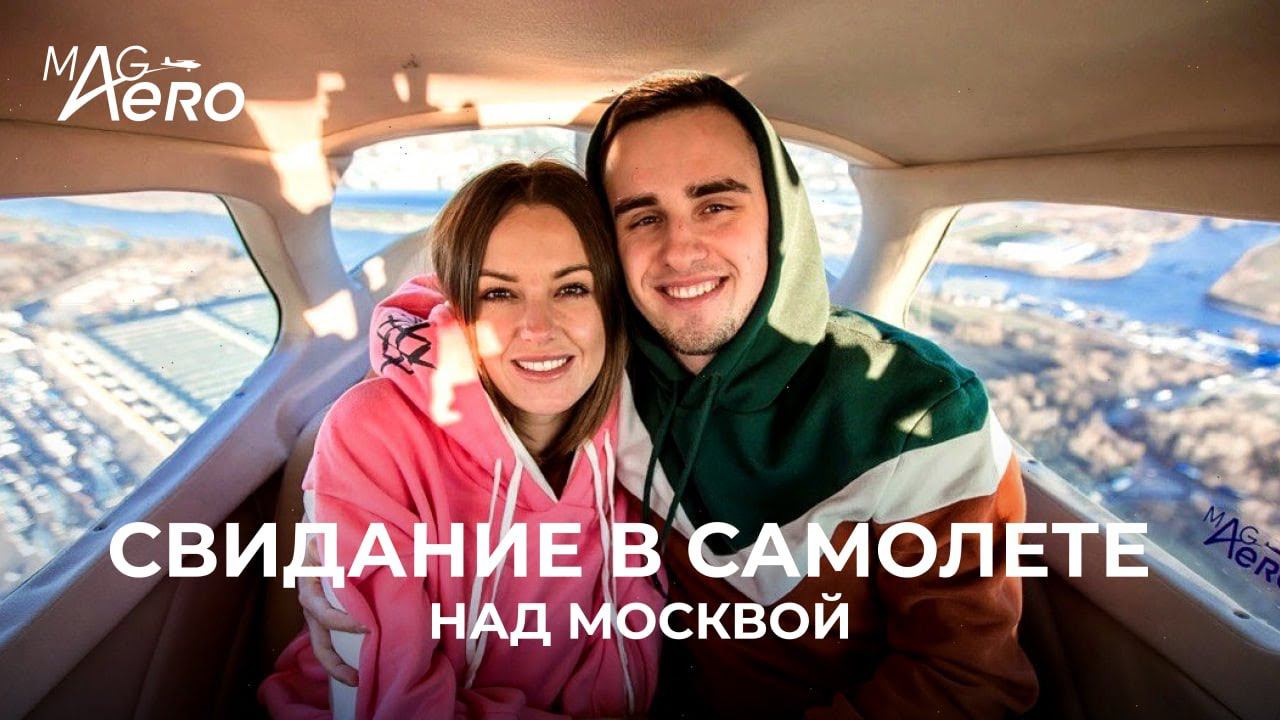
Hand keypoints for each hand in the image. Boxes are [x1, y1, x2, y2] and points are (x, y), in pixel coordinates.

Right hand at [297, 536, 366, 685]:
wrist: (322, 519)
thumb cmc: (328, 526)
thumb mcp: (328, 533)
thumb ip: (335, 545)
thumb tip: (349, 554)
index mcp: (309, 584)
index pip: (321, 612)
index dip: (343, 621)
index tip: (367, 625)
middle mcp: (310, 600)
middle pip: (318, 640)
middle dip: (334, 663)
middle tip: (356, 679)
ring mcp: (317, 607)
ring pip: (323, 642)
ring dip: (338, 662)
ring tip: (357, 678)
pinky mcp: (326, 608)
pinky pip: (333, 632)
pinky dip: (346, 647)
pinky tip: (364, 657)